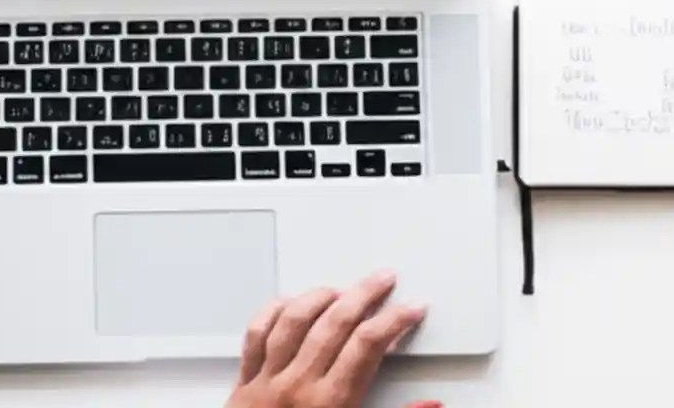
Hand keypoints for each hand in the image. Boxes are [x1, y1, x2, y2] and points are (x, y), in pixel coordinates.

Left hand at [225, 271, 438, 407]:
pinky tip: (289, 303)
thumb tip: (430, 406)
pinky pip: (256, 335)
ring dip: (321, 296)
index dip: (394, 320)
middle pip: (336, 322)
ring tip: (341, 287)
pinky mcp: (243, 384)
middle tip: (384, 279)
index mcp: (330, 404)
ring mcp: (267, 381)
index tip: (411, 309)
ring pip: (295, 320)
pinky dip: (273, 312)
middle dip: (365, 294)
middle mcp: (297, 386)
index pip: (368, 345)